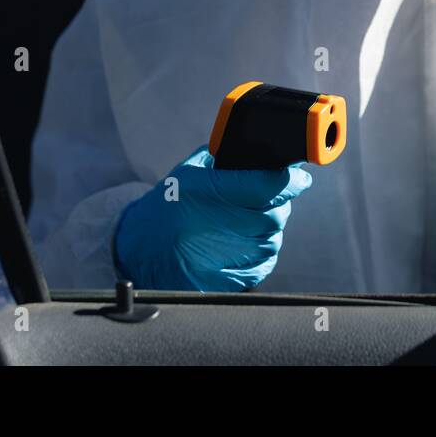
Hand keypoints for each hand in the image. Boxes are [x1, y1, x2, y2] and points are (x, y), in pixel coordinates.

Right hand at [113, 145, 311, 291]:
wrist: (135, 249)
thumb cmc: (167, 205)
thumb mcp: (190, 172)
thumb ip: (227, 160)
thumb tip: (269, 156)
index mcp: (204, 190)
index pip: (265, 185)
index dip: (291, 181)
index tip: (300, 178)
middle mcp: (210, 223)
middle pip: (273, 216)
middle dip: (280, 206)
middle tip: (272, 201)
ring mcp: (213, 255)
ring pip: (270, 242)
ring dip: (270, 231)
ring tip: (251, 223)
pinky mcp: (216, 281)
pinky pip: (260, 268)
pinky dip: (262, 256)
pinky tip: (246, 245)